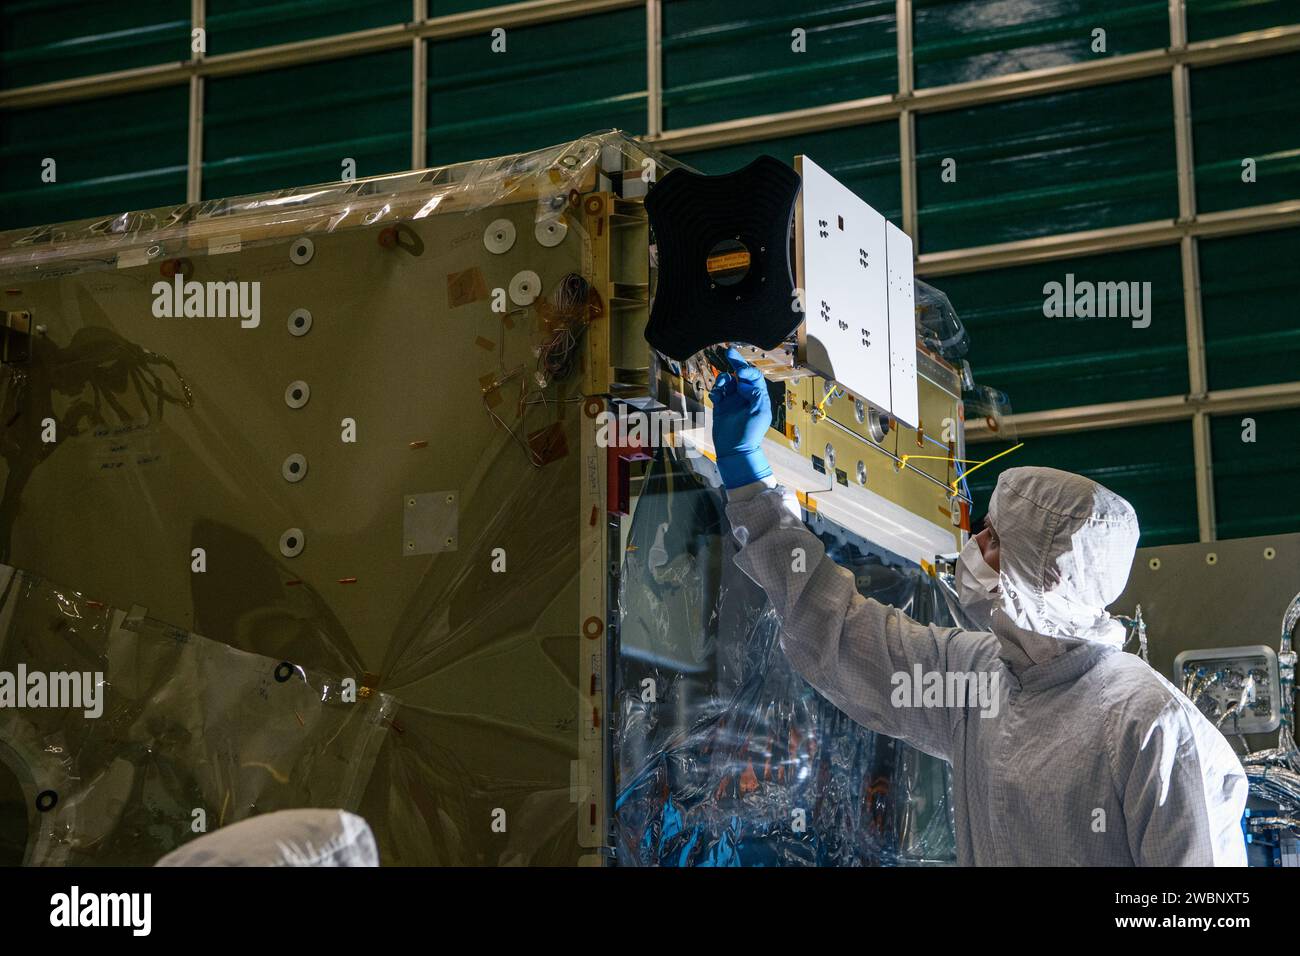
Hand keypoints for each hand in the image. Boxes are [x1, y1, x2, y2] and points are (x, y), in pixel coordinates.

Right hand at [709, 347, 772, 488]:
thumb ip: (756, 394)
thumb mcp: (760, 412)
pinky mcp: (721, 406)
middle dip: (735, 362)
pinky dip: (716, 390)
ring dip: (723, 379)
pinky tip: (716, 396)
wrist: (735, 449)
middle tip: (729, 351)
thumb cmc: (751, 432)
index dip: (747, 371)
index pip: (753, 377)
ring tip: (721, 384)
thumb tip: (745, 382)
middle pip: (740, 374)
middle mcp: (745, 395)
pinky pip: (717, 392)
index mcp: (757, 395)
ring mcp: (732, 400)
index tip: (739, 372)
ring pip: (727, 381)